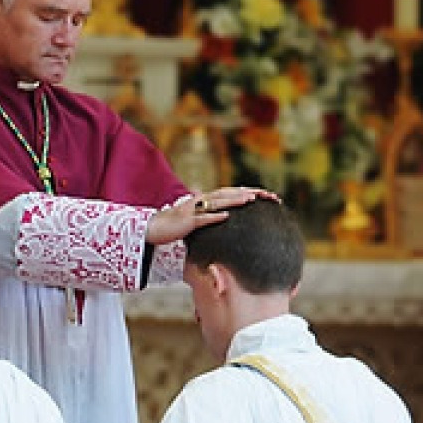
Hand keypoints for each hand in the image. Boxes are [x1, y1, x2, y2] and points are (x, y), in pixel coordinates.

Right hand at [146, 186, 277, 245]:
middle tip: (269, 195)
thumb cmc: (175, 226)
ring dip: (234, 200)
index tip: (270, 196)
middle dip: (249, 193)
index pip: (232, 193)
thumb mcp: (197, 220)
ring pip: (217, 202)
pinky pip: (202, 219)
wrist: (152, 229)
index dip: (251, 192)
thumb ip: (211, 216)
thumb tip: (227, 217)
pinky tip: (226, 216)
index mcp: (206, 200)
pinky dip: (214, 217)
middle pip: (228, 193)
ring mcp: (193, 210)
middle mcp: (201, 201)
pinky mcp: (186, 222)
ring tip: (250, 199)